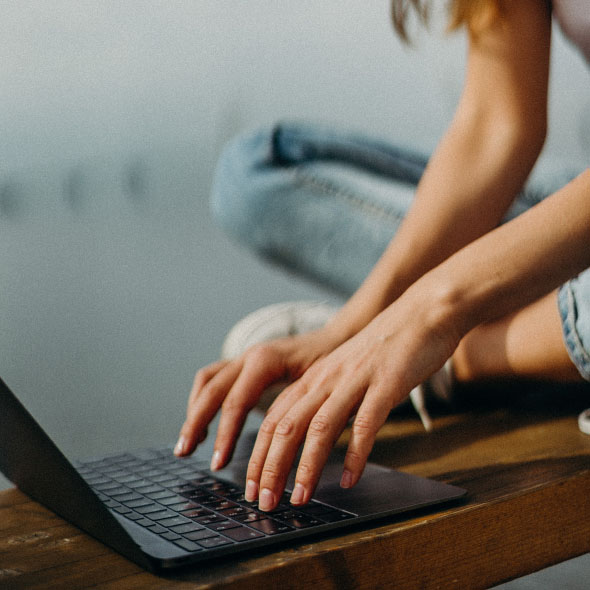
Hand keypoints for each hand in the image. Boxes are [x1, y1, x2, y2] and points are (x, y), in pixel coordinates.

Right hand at [175, 327, 343, 467]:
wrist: (338, 336)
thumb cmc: (334, 360)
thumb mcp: (322, 382)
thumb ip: (304, 407)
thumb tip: (292, 447)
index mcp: (267, 360)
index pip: (236, 401)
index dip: (225, 434)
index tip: (220, 463)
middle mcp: (251, 356)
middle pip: (212, 390)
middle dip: (195, 422)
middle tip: (185, 453)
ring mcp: (246, 357)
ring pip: (207, 381)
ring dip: (194, 411)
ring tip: (189, 444)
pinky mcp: (245, 363)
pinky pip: (214, 378)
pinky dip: (203, 401)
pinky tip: (205, 426)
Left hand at [243, 288, 460, 510]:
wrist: (421, 314)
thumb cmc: (383, 349)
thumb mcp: (345, 373)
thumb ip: (327, 401)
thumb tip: (309, 441)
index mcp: (314, 378)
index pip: (274, 421)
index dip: (259, 457)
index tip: (253, 488)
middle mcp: (327, 379)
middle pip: (286, 426)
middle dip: (270, 467)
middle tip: (264, 502)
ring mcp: (355, 380)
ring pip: (320, 426)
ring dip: (306, 466)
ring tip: (300, 498)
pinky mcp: (386, 383)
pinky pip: (366, 422)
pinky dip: (356, 452)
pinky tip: (350, 477)